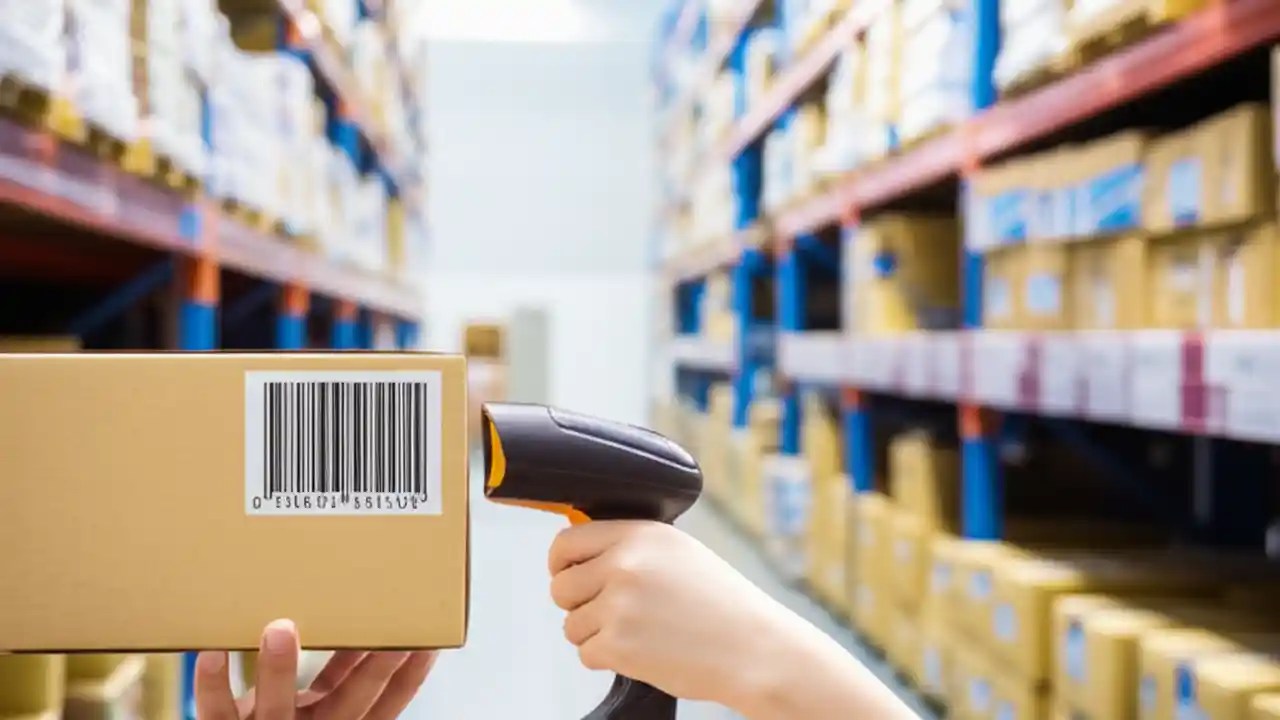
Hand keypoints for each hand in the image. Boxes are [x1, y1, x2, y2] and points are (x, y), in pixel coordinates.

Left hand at [194, 619, 437, 719]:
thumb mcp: (321, 704)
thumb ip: (342, 672)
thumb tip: (364, 615)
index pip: (391, 702)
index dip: (412, 673)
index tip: (429, 638)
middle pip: (352, 702)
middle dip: (371, 666)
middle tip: (382, 623)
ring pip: (280, 708)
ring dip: (280, 669)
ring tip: (281, 628)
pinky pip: (218, 712)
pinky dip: (213, 683)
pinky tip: (211, 650)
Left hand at [548, 521, 803, 707]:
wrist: (754, 648)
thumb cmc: (721, 604)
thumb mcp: (679, 553)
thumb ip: (631, 547)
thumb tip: (579, 553)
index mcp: (639, 534)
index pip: (565, 542)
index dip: (562, 564)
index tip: (571, 576)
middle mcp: (624, 564)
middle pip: (561, 587)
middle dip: (579, 604)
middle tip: (613, 614)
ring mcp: (619, 604)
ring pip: (571, 624)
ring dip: (596, 634)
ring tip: (639, 633)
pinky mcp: (618, 644)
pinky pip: (586, 653)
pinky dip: (607, 658)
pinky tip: (643, 651)